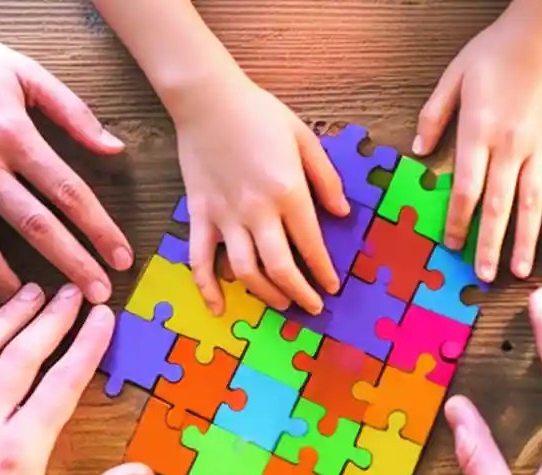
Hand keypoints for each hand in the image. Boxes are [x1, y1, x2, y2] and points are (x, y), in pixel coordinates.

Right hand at [0, 25, 133, 306]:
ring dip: (9, 281)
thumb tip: (114, 148)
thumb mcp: (25, 71)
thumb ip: (72, 111)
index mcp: (12, 135)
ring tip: (35, 311)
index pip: (66, 192)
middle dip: (70, 263)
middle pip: (33, 224)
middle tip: (95, 295)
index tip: (120, 259)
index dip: (98, 229)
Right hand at [171, 76, 349, 314]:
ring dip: (265, 295)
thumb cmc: (259, 113)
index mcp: (287, 191)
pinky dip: (207, 287)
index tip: (332, 287)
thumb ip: (325, 178)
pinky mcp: (199, 215)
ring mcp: (225, 216)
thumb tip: (342, 213)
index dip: (323, 272)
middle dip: (300, 294)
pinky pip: (199, 260)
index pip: (311, 245)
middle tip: (312, 307)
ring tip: (281, 304)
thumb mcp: (304, 138)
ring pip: (245, 271)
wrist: (207, 99)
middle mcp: (257, 210)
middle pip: (281, 268)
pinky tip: (218, 307)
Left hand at [414, 1, 541, 280]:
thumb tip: (418, 151)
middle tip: (484, 277)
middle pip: (497, 206)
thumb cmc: (497, 50)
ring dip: (528, 240)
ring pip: (534, 202)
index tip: (452, 247)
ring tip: (523, 272)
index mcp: (478, 133)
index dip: (457, 222)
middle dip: (489, 244)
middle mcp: (510, 146)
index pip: (465, 189)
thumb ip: (434, 115)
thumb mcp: (453, 76)